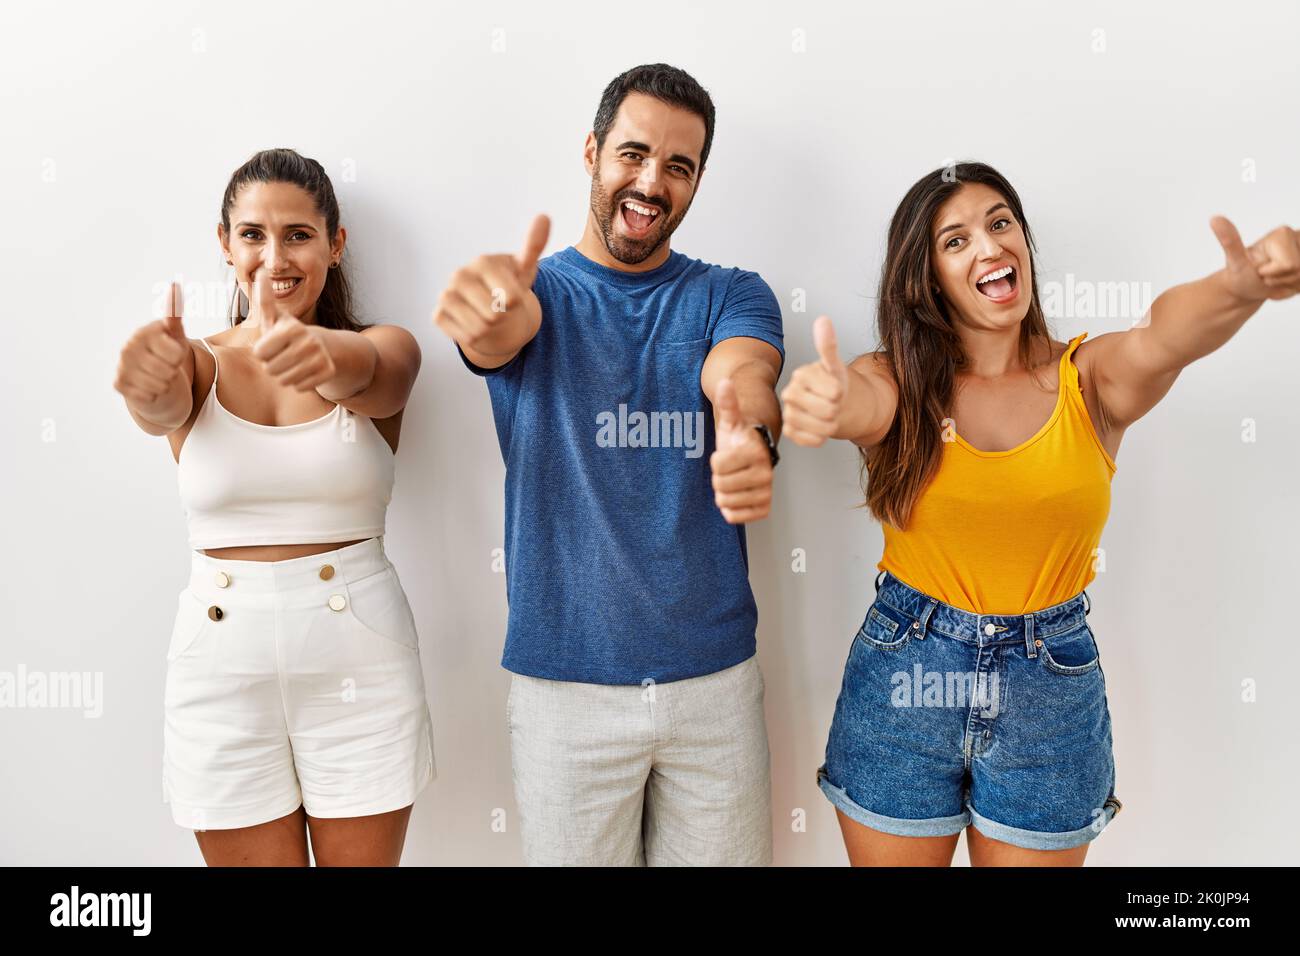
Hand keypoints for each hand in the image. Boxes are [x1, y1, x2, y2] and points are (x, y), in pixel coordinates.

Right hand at [114, 280, 189, 413]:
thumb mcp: (176, 335)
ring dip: (164, 385)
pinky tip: (148, 387)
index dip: (179, 357)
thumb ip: (175, 314)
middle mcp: (129, 347)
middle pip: (168, 370)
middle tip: (166, 367)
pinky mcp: (119, 384)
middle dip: (172, 372)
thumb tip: (174, 284)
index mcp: (145, 333)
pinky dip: (154, 396)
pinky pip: (148, 396)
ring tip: (158, 377)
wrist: (154, 379)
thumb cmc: (169, 354)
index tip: (172, 352)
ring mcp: (122, 366)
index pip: (177, 353)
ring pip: (159, 385)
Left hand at [249, 270, 337, 390]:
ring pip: (284, 380)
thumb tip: (260, 272)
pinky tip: (305, 371)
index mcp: (292, 328)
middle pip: (270, 369)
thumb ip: (265, 299)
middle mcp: (309, 342)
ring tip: (292, 363)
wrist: (323, 347)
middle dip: (272, 365)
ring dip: (284, 375)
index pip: (259, 353)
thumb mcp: (276, 318)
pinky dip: (299, 383)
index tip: (272, 344)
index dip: (262, 352)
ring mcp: (321, 357)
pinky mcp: (328, 372)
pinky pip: (299, 387)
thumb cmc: (289, 334)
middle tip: (283, 355)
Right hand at [433, 213, 548, 356]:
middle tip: (498, 305)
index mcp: (483, 261)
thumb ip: (533, 245)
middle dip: (503, 316)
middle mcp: (459, 275)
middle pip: (495, 315)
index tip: (512, 293)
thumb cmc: (510, 285)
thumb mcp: (525, 268)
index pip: (513, 299)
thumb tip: (544, 216)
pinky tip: (474, 322)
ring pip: (481, 329)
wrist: (490, 306)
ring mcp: (446, 294)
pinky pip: (467, 337)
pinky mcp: (438, 315)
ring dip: (490, 328)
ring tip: (487, 314)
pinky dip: (476, 336)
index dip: (518, 303)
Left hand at [709, 378, 773, 523]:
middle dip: (718, 477)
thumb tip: (724, 382)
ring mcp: (766, 492)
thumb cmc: (739, 438)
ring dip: (722, 492)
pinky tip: (736, 495)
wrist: (755, 455)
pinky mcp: (764, 508)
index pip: (718, 465)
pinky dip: (729, 508)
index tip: (726, 453)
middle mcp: (766, 472)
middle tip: (729, 468)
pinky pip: (734, 516)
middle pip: (720, 485)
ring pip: (725, 502)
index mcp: (756, 451)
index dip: (716, 460)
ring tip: (732, 480)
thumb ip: (727, 402)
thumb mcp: (731, 419)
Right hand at [780, 315, 848, 446]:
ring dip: (830, 425)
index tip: (835, 388)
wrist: (829, 405)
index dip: (841, 393)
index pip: (834, 392)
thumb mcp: (835, 366)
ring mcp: (788, 413)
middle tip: (831, 403)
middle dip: (836, 409)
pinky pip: (812, 440)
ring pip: (821, 427)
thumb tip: (823, 320)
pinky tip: (819, 427)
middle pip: (828, 410)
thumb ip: (828, 345)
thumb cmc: (832, 385)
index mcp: (800, 375)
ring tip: (826, 415)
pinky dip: (821, 437)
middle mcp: (789, 393)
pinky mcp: (789, 431)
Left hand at [1212, 217, 1299, 302]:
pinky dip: (1292, 290)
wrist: (1245, 287)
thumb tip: (1214, 219)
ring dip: (1286, 285)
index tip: (1260, 268)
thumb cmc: (1240, 272)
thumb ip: (1229, 241)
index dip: (1271, 273)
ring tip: (1273, 278)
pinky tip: (1281, 282)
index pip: (1288, 264)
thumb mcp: (1235, 259)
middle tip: (1266, 275)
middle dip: (1280, 280)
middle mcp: (1299, 237)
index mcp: (1283, 233)